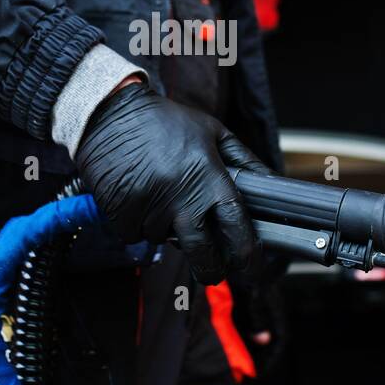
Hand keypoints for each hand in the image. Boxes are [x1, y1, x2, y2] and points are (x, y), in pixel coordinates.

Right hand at [75, 81, 264, 283]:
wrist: (111, 113)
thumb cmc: (166, 122)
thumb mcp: (213, 132)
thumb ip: (244, 160)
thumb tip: (272, 184)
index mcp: (208, 177)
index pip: (236, 226)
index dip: (248, 253)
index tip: (252, 267)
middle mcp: (180, 196)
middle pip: (202, 253)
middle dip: (211, 269)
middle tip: (213, 270)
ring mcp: (149, 207)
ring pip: (163, 239)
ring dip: (165, 229)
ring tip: (160, 197)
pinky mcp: (121, 213)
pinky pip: (134, 234)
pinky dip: (137, 223)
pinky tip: (138, 197)